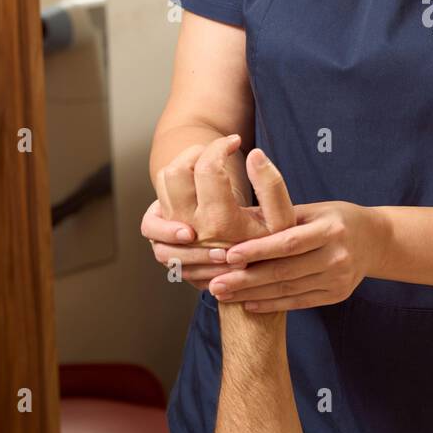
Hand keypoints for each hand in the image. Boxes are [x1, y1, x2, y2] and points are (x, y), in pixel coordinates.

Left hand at [144, 135, 296, 289]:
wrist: (244, 289)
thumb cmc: (266, 254)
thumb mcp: (280, 222)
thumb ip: (271, 185)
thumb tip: (255, 154)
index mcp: (221, 220)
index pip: (209, 166)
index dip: (221, 146)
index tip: (234, 143)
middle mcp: (192, 227)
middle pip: (178, 170)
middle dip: (198, 152)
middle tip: (216, 152)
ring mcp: (174, 238)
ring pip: (163, 186)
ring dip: (182, 168)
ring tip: (204, 169)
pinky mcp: (166, 245)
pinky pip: (152, 216)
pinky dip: (167, 196)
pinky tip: (190, 193)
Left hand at [209, 200, 387, 312]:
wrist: (376, 241)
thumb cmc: (337, 219)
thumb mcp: (314, 209)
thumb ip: (280, 215)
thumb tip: (237, 214)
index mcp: (331, 229)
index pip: (289, 242)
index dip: (258, 250)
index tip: (229, 256)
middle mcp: (337, 256)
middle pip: (285, 271)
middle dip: (246, 279)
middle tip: (214, 283)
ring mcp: (339, 279)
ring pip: (288, 290)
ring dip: (252, 294)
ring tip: (223, 294)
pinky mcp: (337, 295)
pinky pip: (299, 303)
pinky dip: (272, 304)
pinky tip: (248, 303)